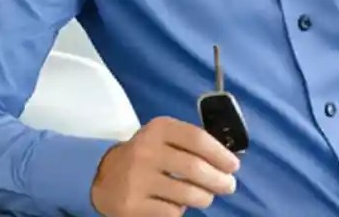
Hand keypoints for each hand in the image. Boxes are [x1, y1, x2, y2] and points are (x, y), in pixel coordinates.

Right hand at [90, 116, 239, 215]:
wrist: (105, 176)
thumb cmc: (147, 156)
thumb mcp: (163, 139)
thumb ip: (191, 144)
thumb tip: (227, 162)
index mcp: (157, 129)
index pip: (197, 138)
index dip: (220, 154)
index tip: (233, 165)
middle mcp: (146, 151)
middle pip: (195, 168)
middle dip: (219, 180)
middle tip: (228, 186)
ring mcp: (137, 179)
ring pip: (188, 194)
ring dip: (204, 198)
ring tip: (204, 197)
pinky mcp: (133, 205)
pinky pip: (172, 213)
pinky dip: (180, 211)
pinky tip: (175, 204)